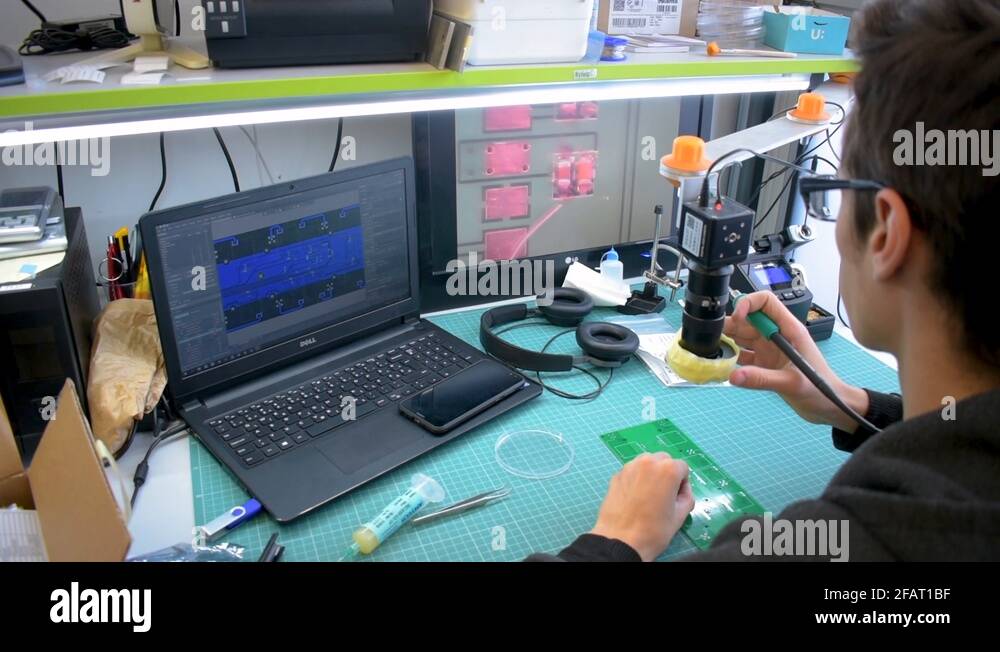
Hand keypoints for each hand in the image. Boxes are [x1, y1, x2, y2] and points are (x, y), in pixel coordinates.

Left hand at [590, 453, 693, 560]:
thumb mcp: (680, 515)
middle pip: (664, 460)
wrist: (621, 540)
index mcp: (668, 469)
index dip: (682, 483)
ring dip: (651, 473)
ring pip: (646, 463)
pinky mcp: (616, 475)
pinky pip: (632, 471)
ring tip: (648, 495)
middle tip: (663, 495)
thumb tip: (682, 489)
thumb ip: (687, 496)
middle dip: (667, 474)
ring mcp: (629, 467)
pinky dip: (636, 479)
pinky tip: (634, 498)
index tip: (676, 497)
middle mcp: (648, 462)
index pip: (682, 467)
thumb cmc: (654, 530)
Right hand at [725, 291, 868, 431]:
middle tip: (711, 337)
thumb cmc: (821, 391)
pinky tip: (721, 365)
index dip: (748, 304)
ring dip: (728, 340)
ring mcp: (770, 349)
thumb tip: (733, 376)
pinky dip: (732, 358)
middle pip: (748, 319)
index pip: (766, 303)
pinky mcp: (765, 364)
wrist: (830, 409)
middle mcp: (777, 336)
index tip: (735, 318)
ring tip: (711, 350)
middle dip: (730, 324)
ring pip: (743, 336)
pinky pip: (744, 355)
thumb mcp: (792, 383)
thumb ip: (762, 379)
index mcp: (789, 330)